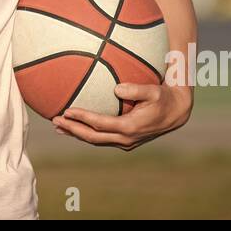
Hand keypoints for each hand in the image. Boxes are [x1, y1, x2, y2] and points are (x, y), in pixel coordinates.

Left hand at [52, 83, 191, 149]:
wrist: (176, 113)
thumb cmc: (163, 97)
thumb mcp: (154, 91)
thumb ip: (136, 89)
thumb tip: (116, 88)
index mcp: (130, 127)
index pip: (100, 124)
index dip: (82, 118)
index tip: (67, 111)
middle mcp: (125, 139)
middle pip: (93, 137)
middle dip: (72, 129)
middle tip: (54, 121)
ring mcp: (125, 142)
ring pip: (95, 140)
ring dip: (76, 134)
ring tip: (59, 126)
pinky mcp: (125, 141)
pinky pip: (101, 139)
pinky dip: (87, 134)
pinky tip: (75, 128)